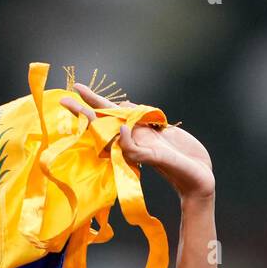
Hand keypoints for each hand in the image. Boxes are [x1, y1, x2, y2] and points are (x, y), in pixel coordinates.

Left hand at [59, 83, 214, 200]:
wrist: (198, 180)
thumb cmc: (179, 173)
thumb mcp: (156, 160)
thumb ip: (137, 148)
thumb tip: (120, 130)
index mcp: (129, 143)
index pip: (101, 124)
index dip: (84, 111)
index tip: (68, 100)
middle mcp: (134, 137)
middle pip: (107, 115)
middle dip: (90, 101)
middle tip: (74, 87)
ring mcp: (145, 134)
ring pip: (122, 115)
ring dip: (108, 105)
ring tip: (92, 96)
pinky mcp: (158, 132)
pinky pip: (141, 116)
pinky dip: (132, 109)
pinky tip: (125, 104)